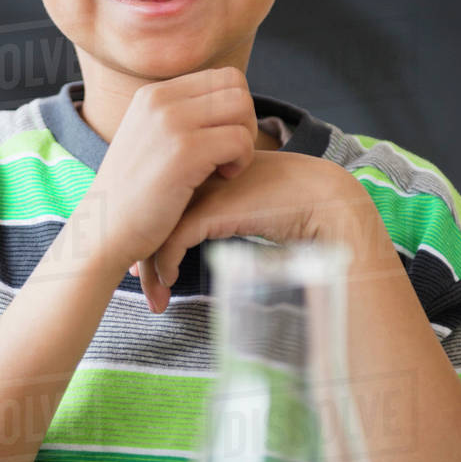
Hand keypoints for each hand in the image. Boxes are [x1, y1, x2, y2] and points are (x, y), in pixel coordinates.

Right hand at [82, 67, 258, 271]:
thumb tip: (230, 106)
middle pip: (236, 85)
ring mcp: (171, 123)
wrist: (105, 231)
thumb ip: (182, 119)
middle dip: (245, 120)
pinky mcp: (184, 152)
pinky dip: (241, 161)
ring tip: (225, 167)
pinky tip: (222, 178)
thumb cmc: (135, 196)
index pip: (221, 77)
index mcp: (152, 94)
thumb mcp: (150, 142)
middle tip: (230, 154)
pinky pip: (240, 140)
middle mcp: (160, 99)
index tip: (221, 140)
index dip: (234, 108)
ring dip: (245, 139)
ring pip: (241, 108)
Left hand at [130, 152, 361, 312]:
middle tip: (136, 279)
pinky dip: (165, 265)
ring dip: (150, 268)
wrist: (324, 199)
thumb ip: (217, 207)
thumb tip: (193, 230)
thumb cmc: (289, 201)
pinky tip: (168, 283)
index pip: (157, 195)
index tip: (142, 260)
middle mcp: (196, 172)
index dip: (147, 227)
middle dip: (140, 250)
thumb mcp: (242, 200)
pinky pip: (173, 240)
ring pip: (156, 228)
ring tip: (155, 298)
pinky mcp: (213, 209)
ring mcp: (203, 188)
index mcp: (200, 162)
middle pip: (151, 211)